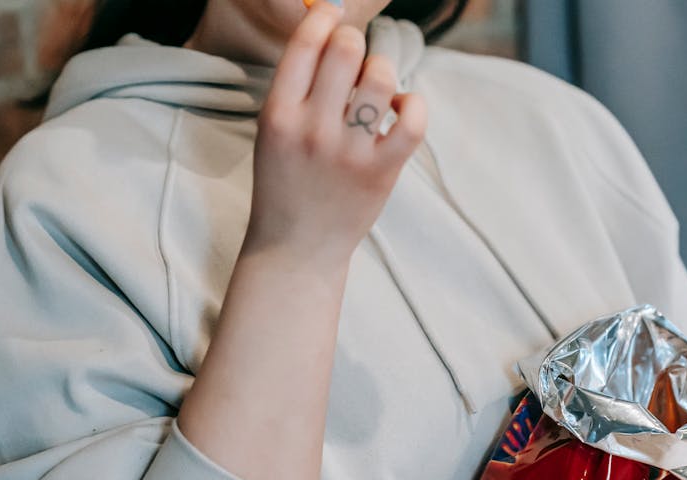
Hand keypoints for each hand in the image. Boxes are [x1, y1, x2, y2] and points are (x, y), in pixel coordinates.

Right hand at [244, 0, 427, 268]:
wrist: (295, 248)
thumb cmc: (285, 184)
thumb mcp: (273, 132)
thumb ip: (297, 87)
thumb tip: (334, 32)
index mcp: (277, 114)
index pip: (306, 43)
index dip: (325, 19)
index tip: (333, 16)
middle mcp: (312, 130)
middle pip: (346, 49)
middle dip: (353, 40)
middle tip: (353, 54)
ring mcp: (348, 153)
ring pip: (382, 78)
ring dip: (382, 70)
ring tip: (375, 86)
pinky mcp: (381, 172)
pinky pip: (414, 120)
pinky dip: (413, 104)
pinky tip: (400, 110)